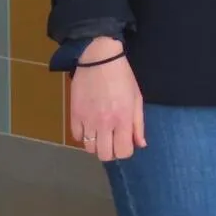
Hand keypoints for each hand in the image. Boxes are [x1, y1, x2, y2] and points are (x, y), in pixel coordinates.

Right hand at [69, 38, 145, 161]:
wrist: (99, 60)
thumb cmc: (122, 77)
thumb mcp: (137, 98)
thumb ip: (138, 123)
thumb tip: (141, 144)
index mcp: (123, 118)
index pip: (123, 151)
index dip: (126, 151)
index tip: (125, 143)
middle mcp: (105, 123)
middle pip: (104, 155)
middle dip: (110, 151)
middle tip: (113, 140)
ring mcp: (87, 120)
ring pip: (89, 148)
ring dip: (96, 144)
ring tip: (101, 132)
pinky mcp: (74, 115)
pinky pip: (76, 136)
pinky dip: (83, 135)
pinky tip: (90, 125)